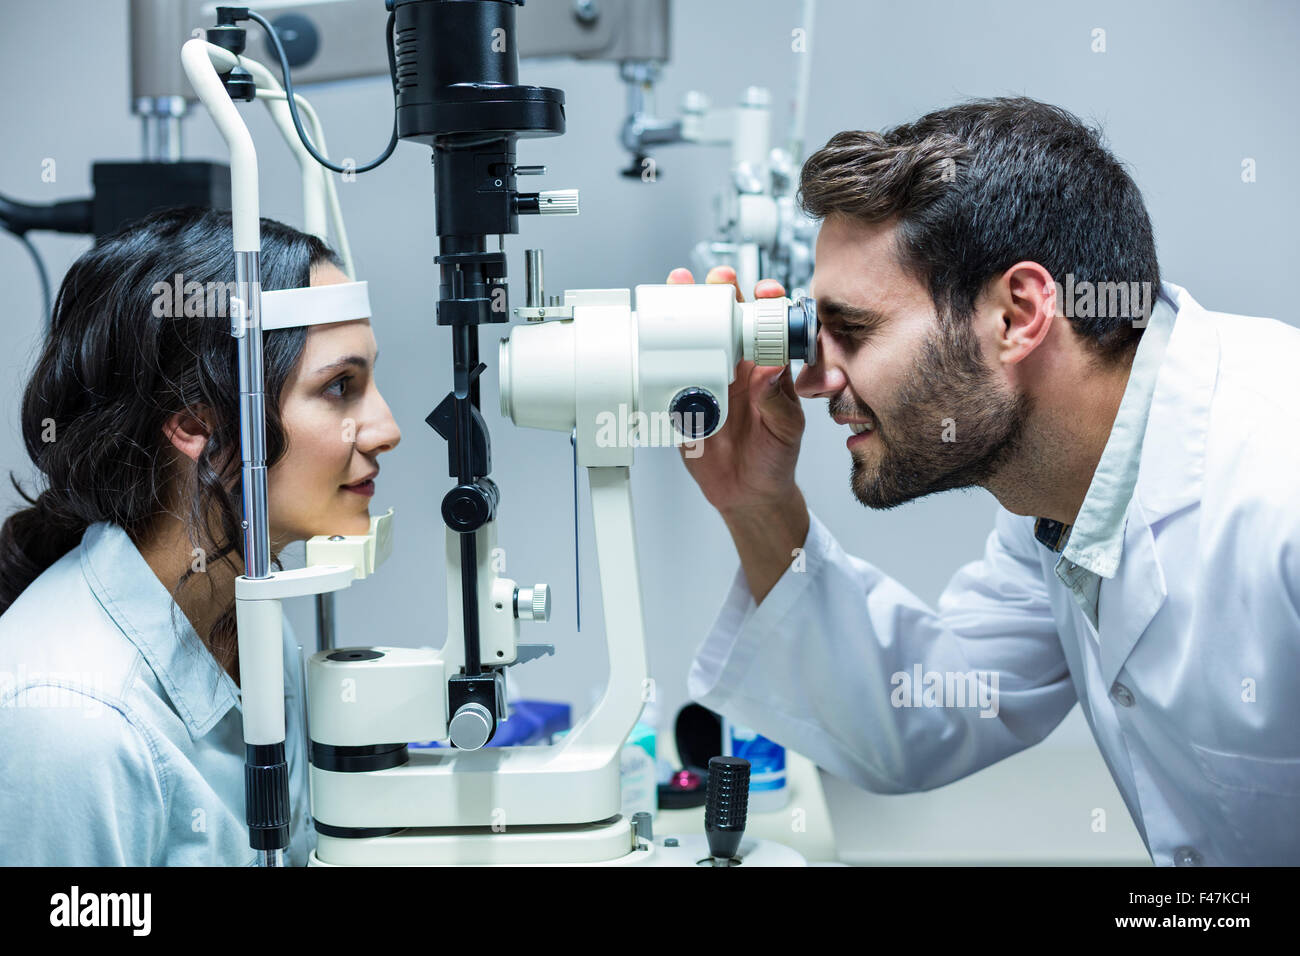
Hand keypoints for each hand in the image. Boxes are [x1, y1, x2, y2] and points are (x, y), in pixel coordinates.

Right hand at [666, 265, 804, 517]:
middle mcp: (735, 369)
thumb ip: (778, 401)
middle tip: (716, 278)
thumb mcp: (787, 429)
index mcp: (765, 368)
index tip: (764, 290)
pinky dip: (659, 355)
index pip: (766, 326)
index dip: (765, 302)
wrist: (747, 494)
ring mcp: (706, 382)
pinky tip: (654, 334)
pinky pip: (669, 376)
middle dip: (719, 293)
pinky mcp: (683, 401)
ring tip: (680, 288)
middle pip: (725, 322)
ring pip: (694, 341)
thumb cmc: (776, 457)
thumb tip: (771, 370)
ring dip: (685, 314)